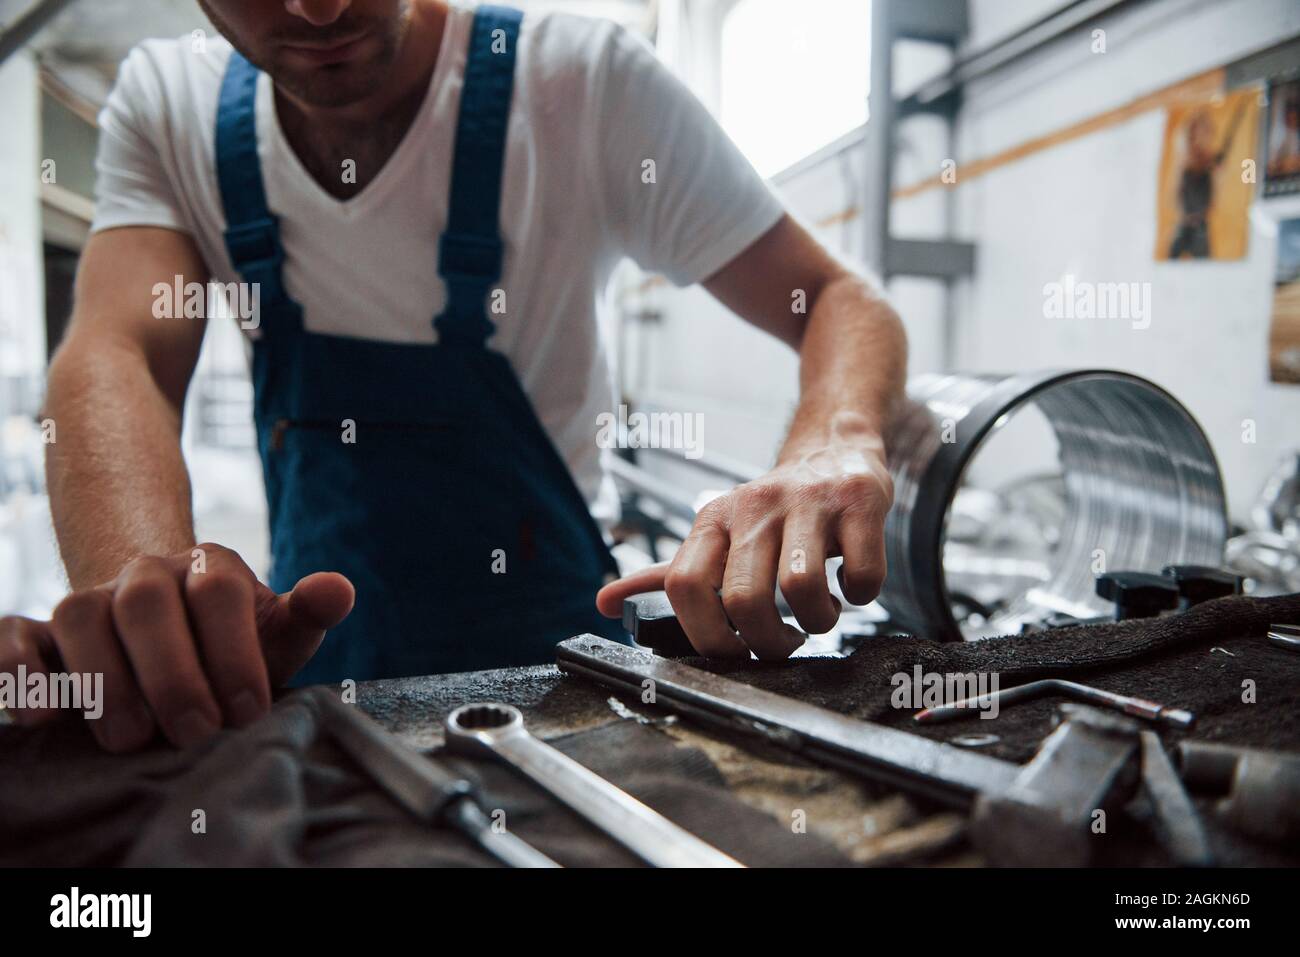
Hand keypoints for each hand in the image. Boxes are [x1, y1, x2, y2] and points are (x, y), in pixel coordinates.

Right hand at [0, 544, 352, 751]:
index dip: (234, 651)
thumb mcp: (277, 634)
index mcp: (210, 567)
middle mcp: (147, 574)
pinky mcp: (40, 631)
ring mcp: (91, 598)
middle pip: (147, 604)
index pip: (219, 592)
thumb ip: (307, 615)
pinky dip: (21, 673)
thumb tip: (340, 589)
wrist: (173, 633)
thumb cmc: (234, 646)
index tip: (248, 711)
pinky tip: (43, 717)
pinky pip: (14, 636)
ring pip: (81, 616)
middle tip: (196, 734)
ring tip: (131, 739)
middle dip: (172, 673)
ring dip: (105, 680)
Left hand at [597, 437, 891, 658]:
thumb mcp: (714, 534)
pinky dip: (862, 595)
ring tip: (820, 613)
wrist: (833, 449)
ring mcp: (808, 501)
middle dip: (768, 642)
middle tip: (784, 642)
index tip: (733, 651)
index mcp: (711, 519)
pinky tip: (852, 586)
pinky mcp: (859, 501)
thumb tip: (604, 603)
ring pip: (802, 587)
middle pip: (744, 599)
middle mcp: (754, 506)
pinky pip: (862, 574)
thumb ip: (665, 573)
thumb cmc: (770, 510)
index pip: (682, 585)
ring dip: (818, 622)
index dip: (706, 634)